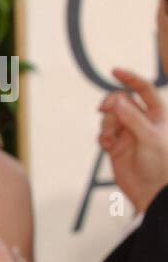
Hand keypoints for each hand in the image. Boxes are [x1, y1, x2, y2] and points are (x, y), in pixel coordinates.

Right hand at [100, 68, 167, 212]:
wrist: (151, 190)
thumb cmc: (159, 163)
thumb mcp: (148, 137)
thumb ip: (132, 118)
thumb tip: (115, 100)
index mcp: (157, 114)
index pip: (144, 89)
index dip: (131, 78)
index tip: (114, 71)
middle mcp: (141, 120)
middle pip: (121, 101)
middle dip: (111, 104)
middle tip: (103, 109)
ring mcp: (127, 132)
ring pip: (109, 117)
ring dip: (107, 125)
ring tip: (110, 139)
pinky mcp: (115, 145)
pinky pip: (103, 133)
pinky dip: (103, 137)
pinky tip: (107, 146)